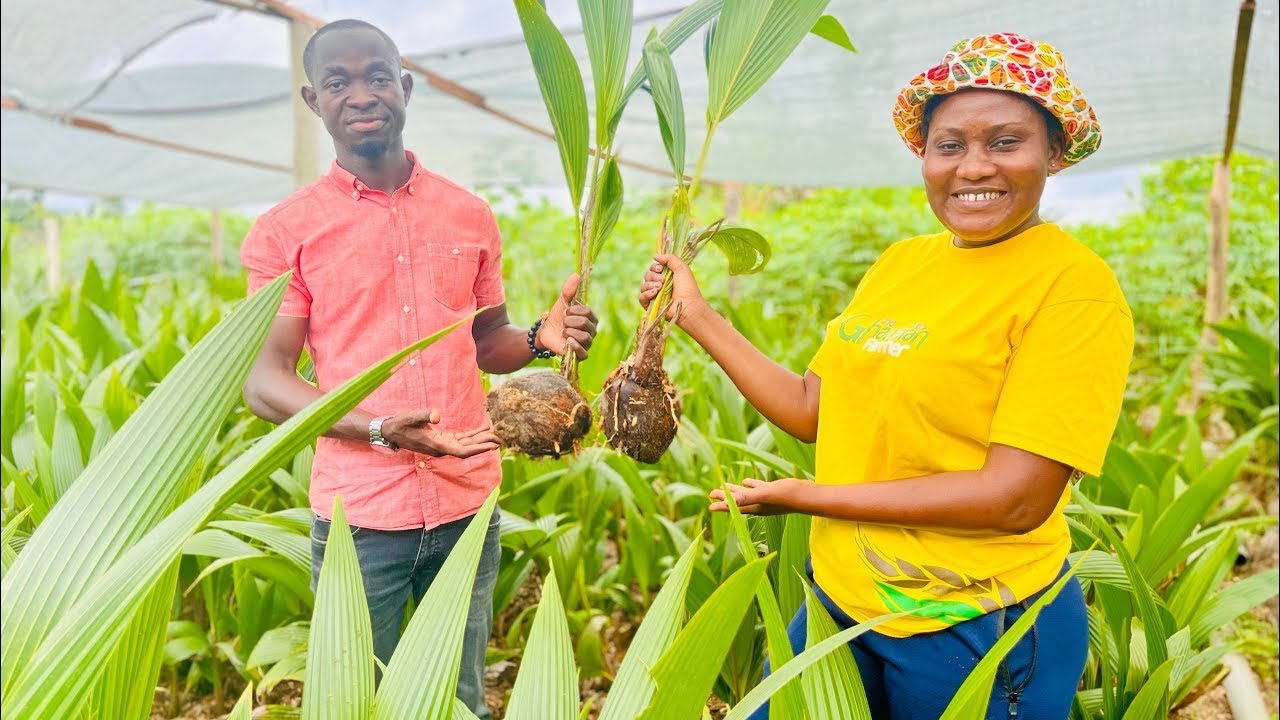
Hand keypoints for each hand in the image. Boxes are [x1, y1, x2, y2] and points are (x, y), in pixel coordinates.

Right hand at [381, 410, 500, 457]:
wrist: (391, 431)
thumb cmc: (400, 424)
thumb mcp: (410, 417)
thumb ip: (424, 415)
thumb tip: (437, 415)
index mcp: (437, 446)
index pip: (462, 450)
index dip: (478, 449)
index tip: (492, 446)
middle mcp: (442, 448)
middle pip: (468, 448)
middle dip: (485, 444)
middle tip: (502, 439)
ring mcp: (442, 445)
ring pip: (466, 443)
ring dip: (481, 439)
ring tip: (497, 434)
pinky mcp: (442, 439)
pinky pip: (461, 438)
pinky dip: (473, 434)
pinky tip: (483, 428)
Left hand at [536, 273, 598, 359]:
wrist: (545, 332)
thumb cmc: (556, 317)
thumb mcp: (562, 302)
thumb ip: (569, 290)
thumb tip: (576, 275)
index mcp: (590, 318)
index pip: (588, 312)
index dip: (575, 310)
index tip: (565, 310)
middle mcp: (591, 330)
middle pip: (586, 324)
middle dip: (570, 321)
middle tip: (562, 322)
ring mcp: (587, 343)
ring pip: (585, 337)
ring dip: (570, 332)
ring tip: (562, 331)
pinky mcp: (580, 355)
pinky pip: (584, 353)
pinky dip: (576, 346)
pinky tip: (567, 341)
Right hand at [638, 254, 707, 325]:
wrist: (688, 305)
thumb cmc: (687, 288)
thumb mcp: (681, 268)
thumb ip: (669, 259)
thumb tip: (654, 256)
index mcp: (666, 276)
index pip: (653, 268)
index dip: (655, 267)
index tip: (661, 269)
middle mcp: (659, 285)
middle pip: (647, 276)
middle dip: (653, 276)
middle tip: (663, 280)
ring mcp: (654, 295)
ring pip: (643, 285)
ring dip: (650, 284)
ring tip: (660, 287)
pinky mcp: (650, 305)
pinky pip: (641, 297)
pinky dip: (646, 294)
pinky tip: (654, 293)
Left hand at [708, 477, 808, 514]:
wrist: (809, 496)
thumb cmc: (789, 496)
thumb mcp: (766, 494)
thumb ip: (748, 497)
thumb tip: (730, 501)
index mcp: (755, 506)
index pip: (734, 506)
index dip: (721, 505)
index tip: (709, 505)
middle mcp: (760, 504)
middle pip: (737, 501)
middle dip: (725, 498)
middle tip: (712, 494)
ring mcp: (767, 499)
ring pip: (747, 495)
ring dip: (736, 492)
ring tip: (725, 487)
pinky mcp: (774, 491)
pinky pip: (759, 488)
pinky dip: (751, 485)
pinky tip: (747, 481)